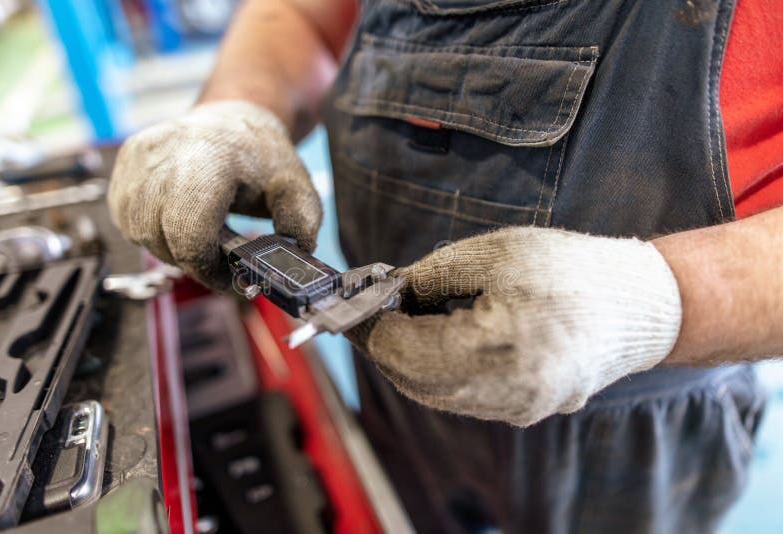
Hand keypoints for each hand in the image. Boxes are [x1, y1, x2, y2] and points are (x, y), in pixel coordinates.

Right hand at [108, 100, 321, 288]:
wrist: (233, 120)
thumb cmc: (261, 157)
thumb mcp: (295, 187)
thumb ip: (300, 222)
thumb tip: (294, 254)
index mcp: (210, 157)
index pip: (189, 233)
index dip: (208, 267)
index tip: (230, 275)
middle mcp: (166, 152)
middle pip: (161, 238)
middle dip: (191, 260)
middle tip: (218, 258)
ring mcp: (139, 156)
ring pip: (139, 232)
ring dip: (169, 247)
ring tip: (200, 236)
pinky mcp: (124, 163)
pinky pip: (126, 218)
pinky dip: (151, 230)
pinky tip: (177, 221)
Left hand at [347, 227, 681, 425]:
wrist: (643, 305)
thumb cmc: (572, 270)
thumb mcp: (493, 253)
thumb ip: (428, 275)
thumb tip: (386, 293)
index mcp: (493, 351)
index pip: (399, 350)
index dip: (370, 324)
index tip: (357, 300)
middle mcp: (501, 395)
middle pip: (410, 378)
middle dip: (386, 342)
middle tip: (378, 307)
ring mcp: (515, 409)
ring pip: (433, 393)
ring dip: (410, 358)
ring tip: (409, 317)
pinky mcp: (524, 410)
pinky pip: (461, 397)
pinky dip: (439, 370)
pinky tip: (442, 337)